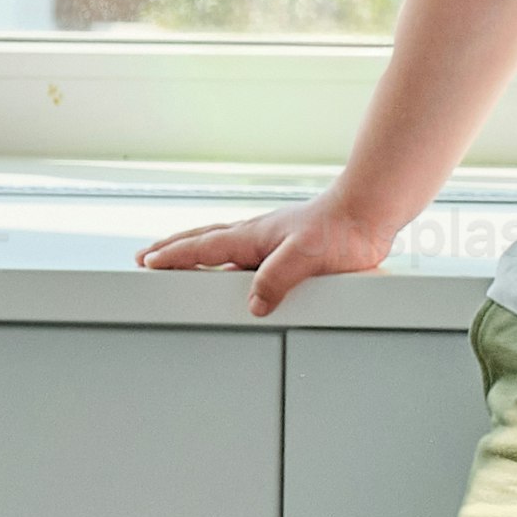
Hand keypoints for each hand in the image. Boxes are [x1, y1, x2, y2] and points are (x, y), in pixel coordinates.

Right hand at [137, 193, 398, 319]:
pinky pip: (247, 254)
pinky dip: (228, 259)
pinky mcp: (288, 246)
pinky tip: (235, 269)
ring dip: (197, 252)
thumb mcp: (306, 257)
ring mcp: (271, 239)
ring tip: (179, 260)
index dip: (175, 256)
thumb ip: (277, 279)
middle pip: (204, 241)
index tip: (148, 262)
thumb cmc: (340, 230)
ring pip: (223, 245)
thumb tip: (253, 304)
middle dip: (174, 248)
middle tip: (147, 255)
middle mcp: (257, 236)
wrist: (369, 212)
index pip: (203, 248)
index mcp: (252, 237)